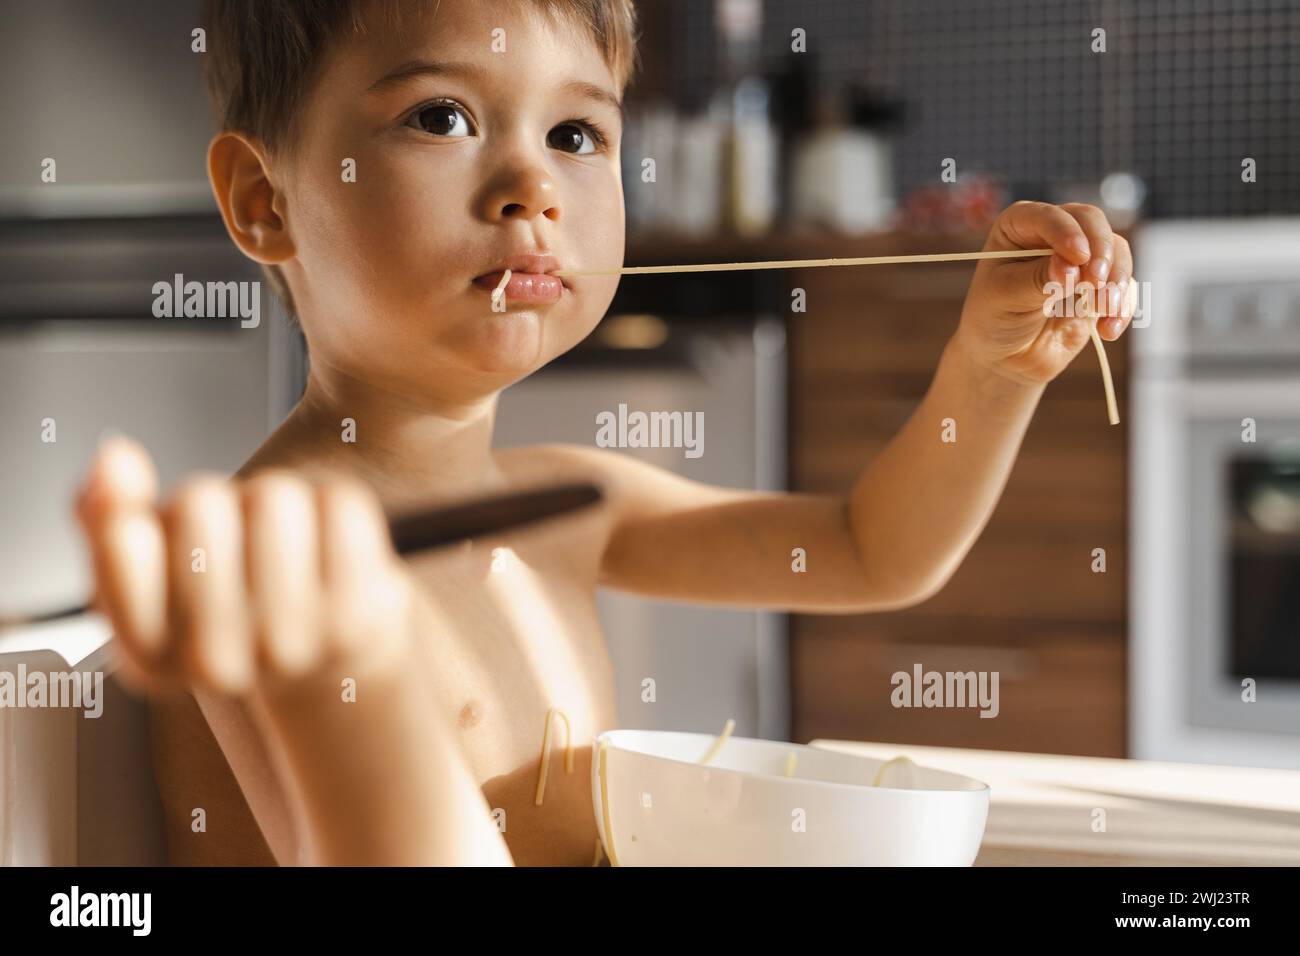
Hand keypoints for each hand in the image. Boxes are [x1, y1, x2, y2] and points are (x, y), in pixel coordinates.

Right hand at [73, 435, 418, 699]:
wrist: (332, 661)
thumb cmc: (234, 604)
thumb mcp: (154, 574)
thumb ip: (107, 516)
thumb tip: (114, 457)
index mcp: (147, 655)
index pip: (123, 537)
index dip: (141, 508)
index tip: (164, 530)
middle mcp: (214, 663)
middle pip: (199, 501)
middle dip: (219, 499)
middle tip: (240, 540)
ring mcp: (290, 644)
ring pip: (274, 496)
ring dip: (282, 499)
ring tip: (288, 544)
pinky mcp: (355, 619)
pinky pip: (339, 503)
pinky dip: (336, 503)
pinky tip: (331, 544)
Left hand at [954, 201, 1135, 385]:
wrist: (1006, 357)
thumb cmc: (994, 319)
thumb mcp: (1005, 298)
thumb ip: (1037, 278)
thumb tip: (1072, 267)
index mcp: (1019, 225)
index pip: (1050, 216)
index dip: (1066, 231)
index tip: (1078, 256)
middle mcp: (1054, 233)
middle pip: (1092, 223)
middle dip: (1100, 253)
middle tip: (1096, 283)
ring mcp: (1082, 258)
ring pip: (1116, 250)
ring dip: (1115, 280)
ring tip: (1103, 310)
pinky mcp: (1101, 285)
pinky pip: (1124, 286)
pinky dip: (1123, 306)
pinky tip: (1107, 330)